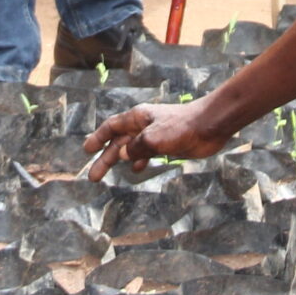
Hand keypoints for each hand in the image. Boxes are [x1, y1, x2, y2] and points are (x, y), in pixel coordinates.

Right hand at [82, 98, 231, 179]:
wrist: (209, 126)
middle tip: (92, 176)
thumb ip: (136, 148)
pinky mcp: (166, 145)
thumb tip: (122, 155)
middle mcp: (143, 126)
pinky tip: (135, 170)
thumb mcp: (154, 138)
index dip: (98, 138)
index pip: (111, 127)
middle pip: (118, 142)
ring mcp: (154, 136)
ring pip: (130, 149)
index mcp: (137, 118)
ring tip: (106, 177)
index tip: (86, 150)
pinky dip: (138, 161)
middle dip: (104, 158)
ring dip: (118, 161)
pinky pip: (145, 154)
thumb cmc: (181, 127)